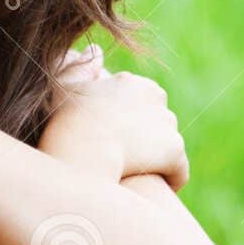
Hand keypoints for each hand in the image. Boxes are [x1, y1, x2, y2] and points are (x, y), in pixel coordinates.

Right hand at [42, 45, 189, 190]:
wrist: (81, 150)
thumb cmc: (65, 122)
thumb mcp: (64, 87)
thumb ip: (79, 68)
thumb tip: (96, 53)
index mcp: (131, 82)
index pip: (138, 105)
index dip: (124, 127)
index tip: (110, 144)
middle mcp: (155, 96)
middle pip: (155, 123)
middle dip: (143, 141)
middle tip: (121, 163)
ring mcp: (167, 122)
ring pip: (168, 146)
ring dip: (156, 161)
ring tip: (136, 180)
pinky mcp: (175, 150)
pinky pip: (179, 171)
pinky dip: (170, 181)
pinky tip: (154, 191)